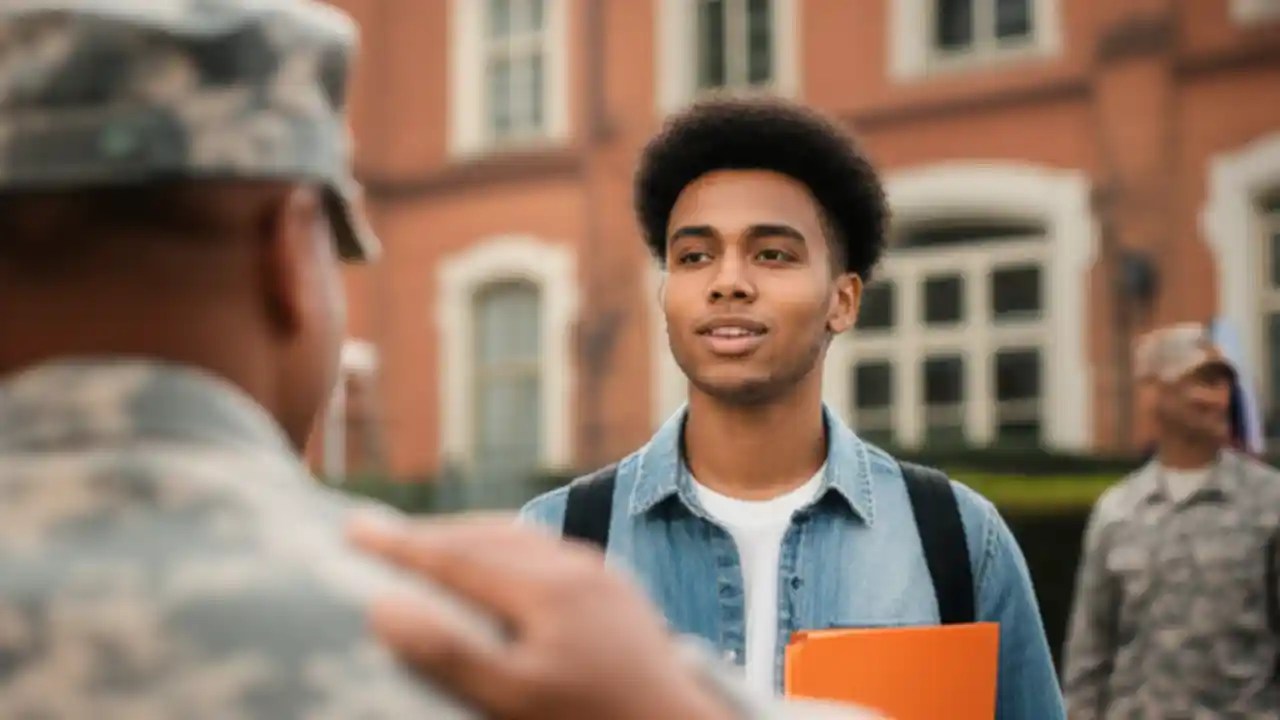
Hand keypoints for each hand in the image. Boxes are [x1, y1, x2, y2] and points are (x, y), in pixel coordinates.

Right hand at [348, 513, 736, 719]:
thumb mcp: (516, 700)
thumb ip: (450, 653)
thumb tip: (384, 606)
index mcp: (546, 588)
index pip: (455, 555)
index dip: (398, 543)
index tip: (350, 527)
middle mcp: (574, 564)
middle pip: (485, 536)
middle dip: (429, 533)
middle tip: (378, 534)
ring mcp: (599, 571)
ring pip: (519, 536)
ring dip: (467, 535)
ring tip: (428, 544)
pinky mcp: (615, 585)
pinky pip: (547, 549)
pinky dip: (505, 547)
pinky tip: (496, 564)